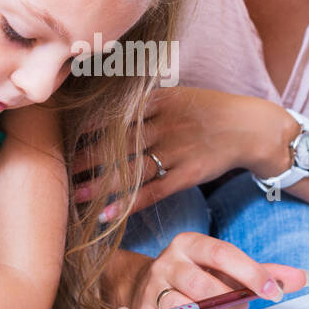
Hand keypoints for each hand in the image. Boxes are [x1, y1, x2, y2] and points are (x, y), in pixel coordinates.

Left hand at [71, 87, 294, 219]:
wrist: (252, 127)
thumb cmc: (209, 110)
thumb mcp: (178, 95)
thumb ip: (145, 101)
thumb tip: (106, 105)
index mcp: (161, 100)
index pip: (116, 113)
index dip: (87, 126)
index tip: (62, 136)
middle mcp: (166, 124)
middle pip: (118, 144)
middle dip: (86, 157)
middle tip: (57, 169)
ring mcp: (178, 151)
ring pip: (132, 170)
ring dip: (101, 183)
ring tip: (74, 194)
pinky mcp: (189, 174)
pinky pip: (153, 191)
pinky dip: (128, 203)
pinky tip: (106, 213)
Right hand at [126, 232, 308, 308]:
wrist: (144, 288)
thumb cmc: (197, 277)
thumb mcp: (226, 269)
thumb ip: (263, 273)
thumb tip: (303, 277)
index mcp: (190, 243)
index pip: (222, 253)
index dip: (250, 272)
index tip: (273, 290)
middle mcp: (168, 261)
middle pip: (203, 285)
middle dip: (229, 303)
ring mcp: (153, 288)